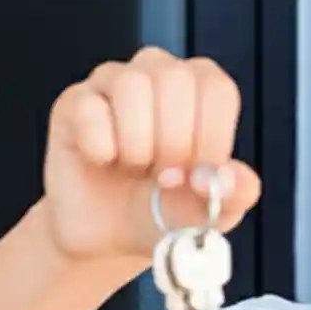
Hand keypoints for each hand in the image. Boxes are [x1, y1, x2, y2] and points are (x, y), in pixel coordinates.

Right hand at [41, 46, 261, 260]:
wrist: (109, 236)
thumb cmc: (163, 210)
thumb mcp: (213, 212)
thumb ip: (236, 193)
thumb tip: (227, 177)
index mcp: (200, 88)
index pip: (216, 89)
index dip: (211, 138)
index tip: (199, 178)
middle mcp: (158, 73)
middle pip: (176, 78)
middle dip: (175, 141)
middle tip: (166, 179)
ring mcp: (112, 83)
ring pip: (131, 84)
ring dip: (138, 143)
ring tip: (135, 168)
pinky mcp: (74, 102)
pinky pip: (89, 108)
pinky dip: (100, 147)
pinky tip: (103, 162)